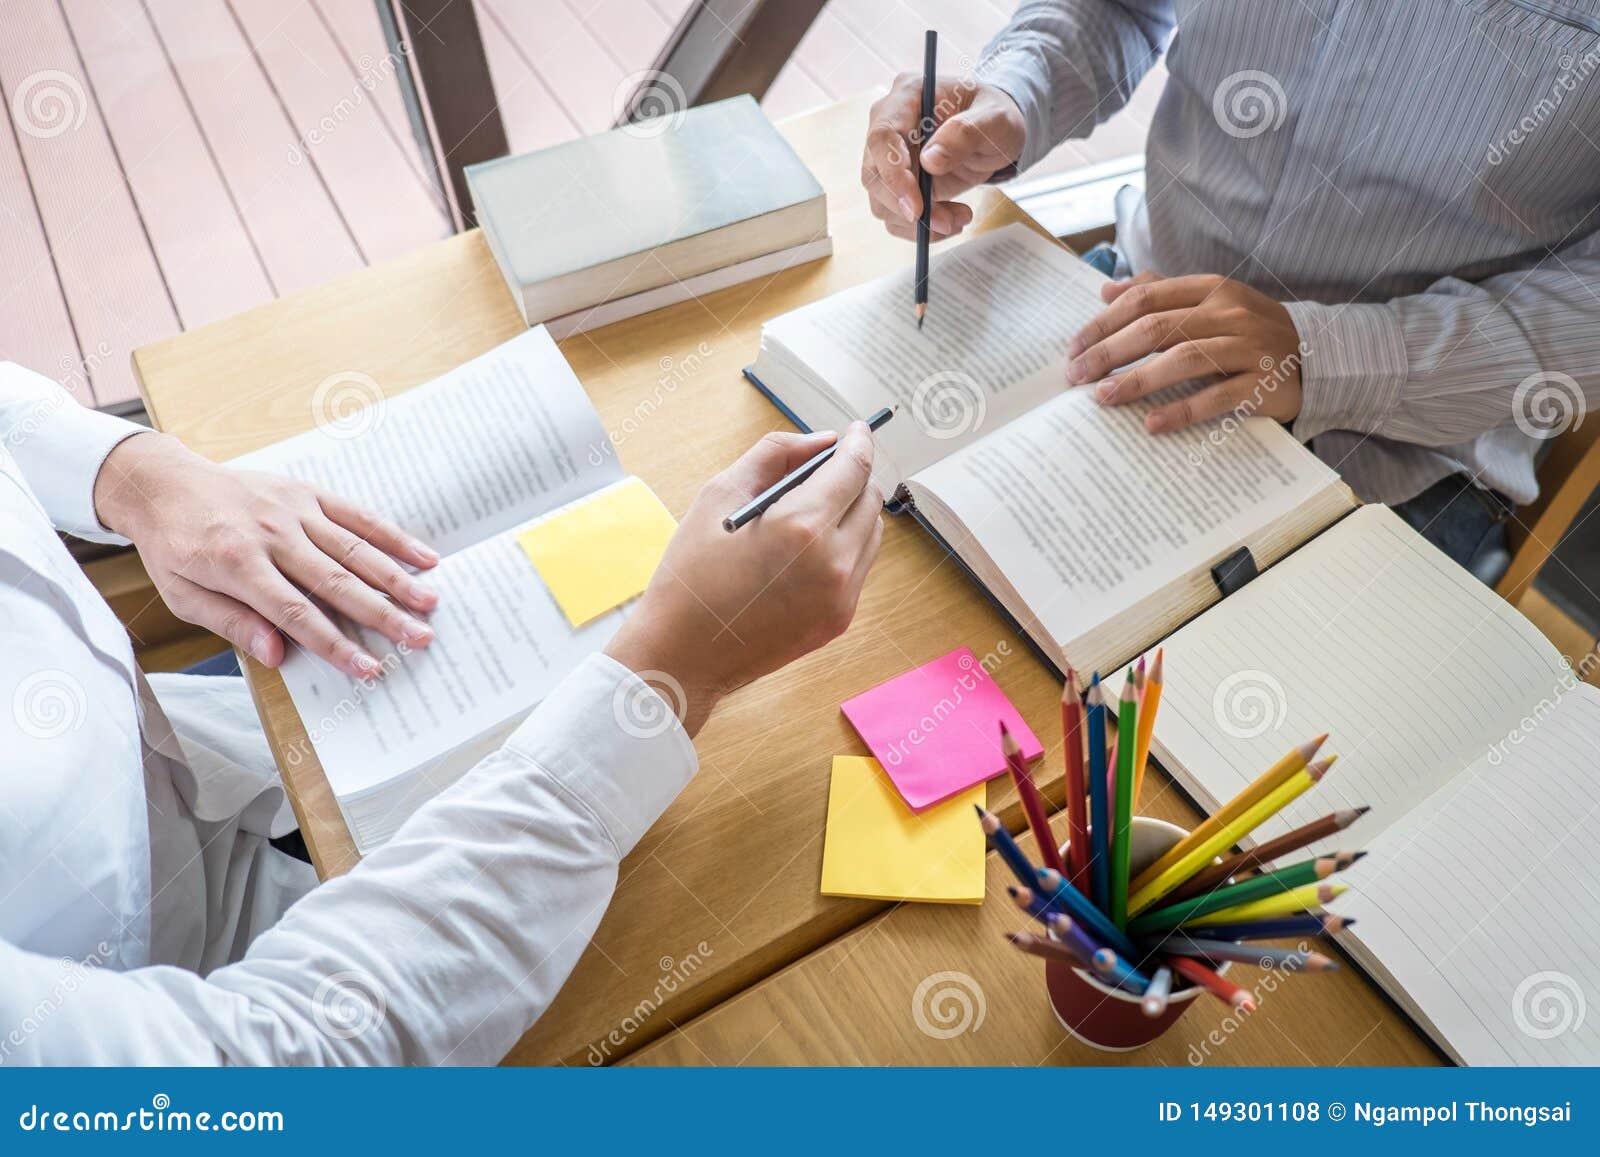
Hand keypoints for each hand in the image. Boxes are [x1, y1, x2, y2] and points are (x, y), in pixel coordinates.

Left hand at [94, 432, 440, 676]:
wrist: (166, 484)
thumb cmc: (175, 547)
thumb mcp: (183, 595)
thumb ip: (232, 623)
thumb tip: (277, 655)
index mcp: (238, 564)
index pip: (295, 613)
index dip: (334, 643)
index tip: (368, 668)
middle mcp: (272, 535)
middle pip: (336, 582)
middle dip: (382, 614)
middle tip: (419, 638)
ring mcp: (293, 511)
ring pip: (354, 549)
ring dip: (396, 577)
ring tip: (430, 603)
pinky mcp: (307, 493)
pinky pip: (356, 515)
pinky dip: (392, 536)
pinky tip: (423, 555)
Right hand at [604, 426, 883, 737]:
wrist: (683, 654)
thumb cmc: (691, 575)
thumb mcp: (719, 494)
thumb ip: (774, 455)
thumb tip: (822, 440)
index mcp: (802, 527)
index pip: (854, 468)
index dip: (858, 441)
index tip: (855, 430)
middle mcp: (834, 563)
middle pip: (869, 499)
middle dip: (852, 475)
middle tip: (823, 468)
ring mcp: (841, 596)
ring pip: (871, 533)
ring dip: (850, 512)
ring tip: (808, 511)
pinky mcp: (839, 620)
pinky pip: (858, 567)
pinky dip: (843, 547)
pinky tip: (803, 550)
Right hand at [862, 74, 1024, 241]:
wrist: (996, 132)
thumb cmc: (995, 116)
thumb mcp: (996, 118)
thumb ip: (966, 133)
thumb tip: (930, 161)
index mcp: (907, 96)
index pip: (882, 138)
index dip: (894, 176)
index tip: (916, 207)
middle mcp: (889, 124)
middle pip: (873, 175)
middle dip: (907, 207)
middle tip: (947, 222)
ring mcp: (890, 157)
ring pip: (882, 202)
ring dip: (919, 221)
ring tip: (960, 218)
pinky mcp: (898, 183)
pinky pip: (895, 215)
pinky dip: (922, 227)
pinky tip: (951, 219)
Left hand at [1067, 273, 1302, 432]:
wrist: (1318, 359)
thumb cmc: (1249, 332)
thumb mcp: (1211, 302)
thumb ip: (1161, 291)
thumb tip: (1107, 288)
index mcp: (1211, 290)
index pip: (1146, 299)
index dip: (1104, 322)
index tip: (1074, 348)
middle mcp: (1229, 314)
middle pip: (1157, 328)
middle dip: (1109, 352)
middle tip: (1075, 376)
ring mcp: (1248, 348)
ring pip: (1184, 359)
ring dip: (1138, 379)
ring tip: (1103, 398)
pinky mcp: (1262, 384)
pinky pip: (1216, 398)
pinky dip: (1182, 411)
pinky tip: (1151, 424)